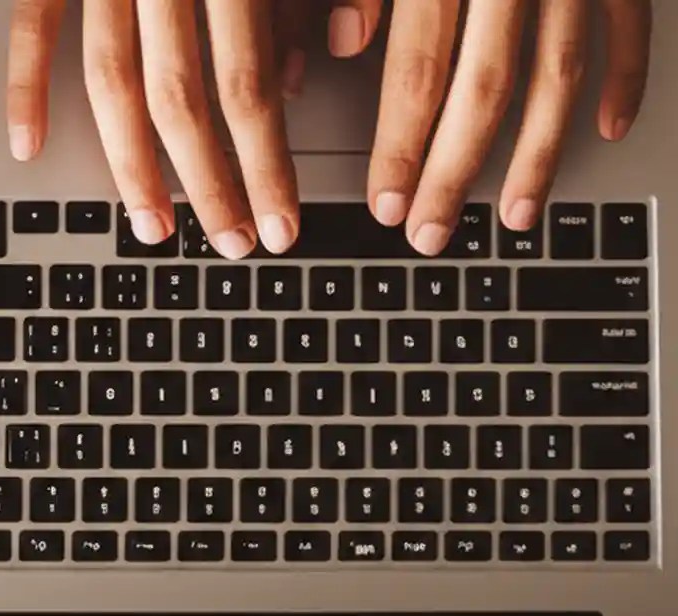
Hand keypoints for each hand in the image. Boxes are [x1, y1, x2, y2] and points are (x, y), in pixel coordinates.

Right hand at [7, 0, 299, 257]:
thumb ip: (290, 2)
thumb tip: (295, 82)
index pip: (248, 85)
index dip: (265, 166)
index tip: (281, 225)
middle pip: (179, 99)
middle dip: (207, 183)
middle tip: (231, 241)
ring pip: (110, 80)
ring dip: (131, 164)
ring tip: (154, 225)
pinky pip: (32, 25)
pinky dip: (25, 86)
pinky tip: (30, 146)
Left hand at [350, 0, 651, 254]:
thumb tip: (341, 40)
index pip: (417, 72)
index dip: (399, 146)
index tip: (387, 205)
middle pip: (483, 93)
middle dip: (453, 173)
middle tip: (430, 233)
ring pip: (558, 77)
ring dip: (537, 155)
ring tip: (515, 215)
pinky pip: (628, 28)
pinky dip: (624, 81)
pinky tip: (608, 130)